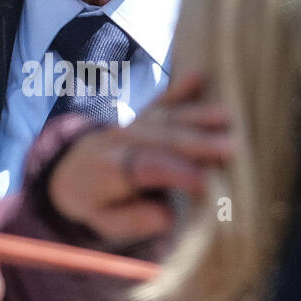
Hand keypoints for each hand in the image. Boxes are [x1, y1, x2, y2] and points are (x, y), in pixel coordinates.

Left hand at [47, 72, 233, 244]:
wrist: (69, 171)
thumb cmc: (97, 202)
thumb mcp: (106, 223)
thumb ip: (135, 220)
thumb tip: (168, 216)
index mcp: (109, 169)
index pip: (148, 168)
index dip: (177, 174)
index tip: (206, 182)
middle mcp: (119, 140)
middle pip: (162, 139)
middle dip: (198, 142)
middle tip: (231, 146)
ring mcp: (131, 122)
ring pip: (167, 117)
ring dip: (198, 115)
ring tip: (227, 116)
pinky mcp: (140, 112)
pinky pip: (160, 98)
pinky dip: (180, 88)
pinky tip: (200, 77)